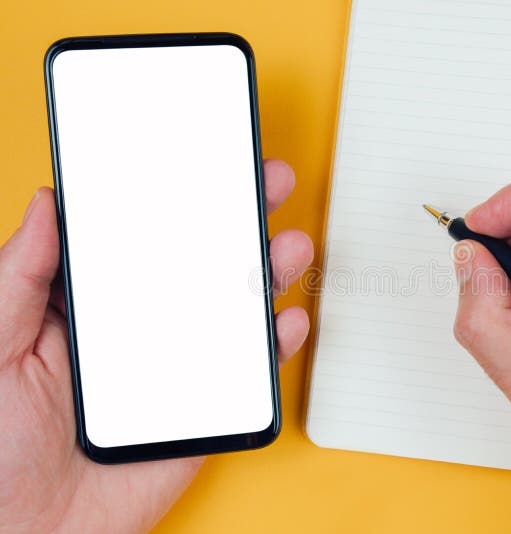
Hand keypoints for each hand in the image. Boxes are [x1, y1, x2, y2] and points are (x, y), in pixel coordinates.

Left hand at [0, 159, 312, 532]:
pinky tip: (285, 320)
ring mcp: (182, 364)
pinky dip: (278, 345)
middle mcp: (146, 326)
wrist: (30, 533)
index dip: (179, 197)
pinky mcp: (207, 406)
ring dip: (270, 273)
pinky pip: (252, 370)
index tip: (205, 161)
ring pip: (237, 308)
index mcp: (95, 305)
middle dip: (240, 218)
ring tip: (287, 247)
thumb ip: (19, 277)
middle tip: (267, 182)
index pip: (146, 238)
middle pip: (203, 262)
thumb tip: (45, 206)